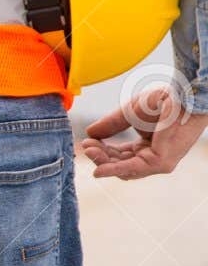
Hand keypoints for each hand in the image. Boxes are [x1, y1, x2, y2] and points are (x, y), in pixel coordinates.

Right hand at [80, 87, 207, 178]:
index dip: (102, 150)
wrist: (179, 95)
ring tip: (89, 151)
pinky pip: (133, 169)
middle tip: (86, 147)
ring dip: (104, 162)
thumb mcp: (128, 114)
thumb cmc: (162, 101)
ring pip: (124, 170)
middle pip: (119, 165)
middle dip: (100, 157)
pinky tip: (98, 171)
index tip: (87, 141)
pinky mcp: (161, 162)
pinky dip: (114, 170)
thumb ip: (110, 126)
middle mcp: (153, 157)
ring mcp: (158, 162)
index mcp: (147, 146)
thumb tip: (89, 134)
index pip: (119, 155)